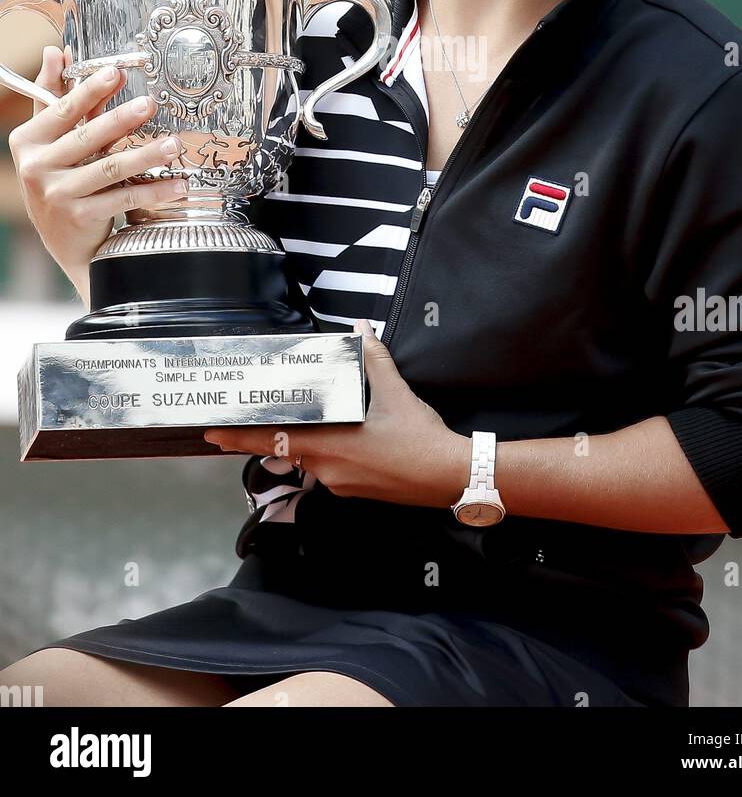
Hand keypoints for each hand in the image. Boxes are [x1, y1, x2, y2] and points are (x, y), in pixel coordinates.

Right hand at [8, 46, 189, 289]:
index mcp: (28, 141)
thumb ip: (53, 96)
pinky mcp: (80, 217)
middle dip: (120, 120)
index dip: (89, 91)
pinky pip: (123, 199)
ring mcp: (57, 195)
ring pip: (109, 168)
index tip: (116, 73)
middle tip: (149, 104)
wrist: (63, 240)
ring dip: (145, 155)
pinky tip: (177, 183)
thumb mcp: (49, 139)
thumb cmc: (59, 178)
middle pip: (87, 138)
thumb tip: (54, 52)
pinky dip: (153, 191)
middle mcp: (36, 168)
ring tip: (173, 144)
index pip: (61, 110)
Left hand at [203, 321, 470, 509]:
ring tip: (309, 420)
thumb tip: (361, 329)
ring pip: (310, 458)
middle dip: (269, 434)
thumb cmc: (419, 436)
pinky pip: (329, 468)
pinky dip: (327, 450)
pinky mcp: (355, 490)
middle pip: (287, 449)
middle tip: (246, 420)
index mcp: (329, 444)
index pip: (271, 441)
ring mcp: (340, 483)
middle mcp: (327, 468)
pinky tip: (346, 436)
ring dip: (303, 441)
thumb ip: (373, 359)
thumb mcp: (394, 391)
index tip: (212, 433)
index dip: (239, 437)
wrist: (450, 476)